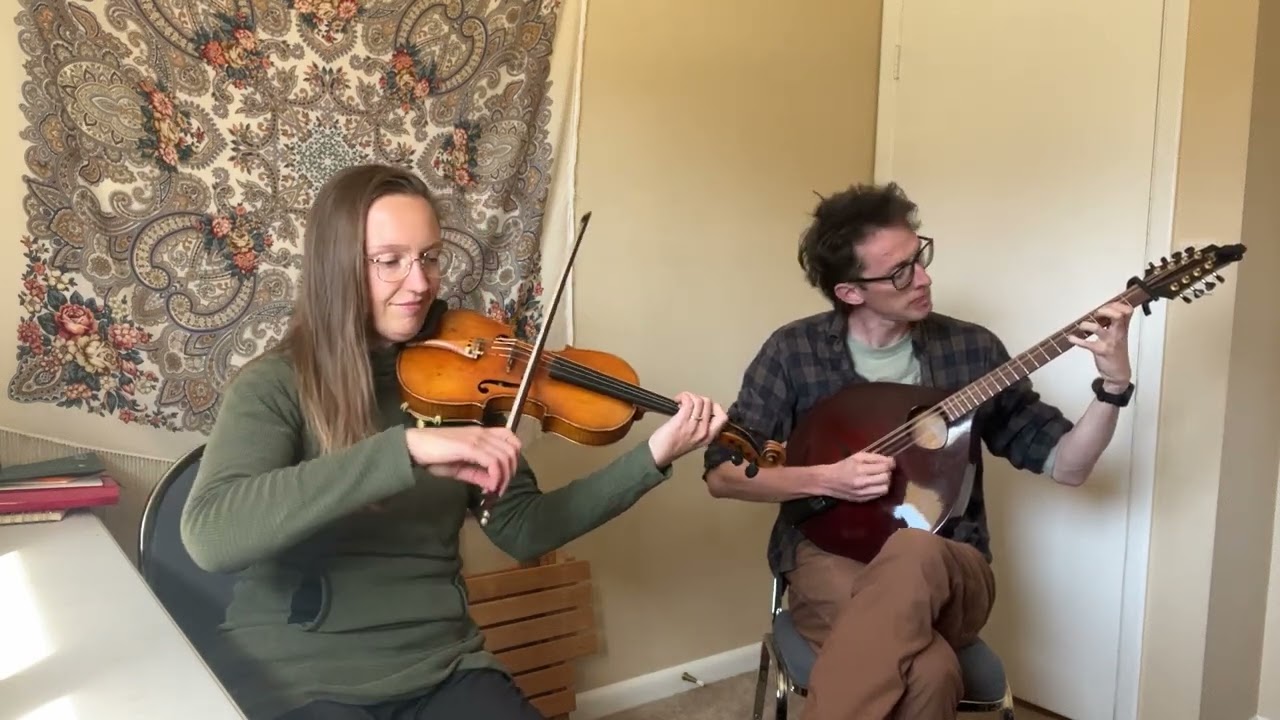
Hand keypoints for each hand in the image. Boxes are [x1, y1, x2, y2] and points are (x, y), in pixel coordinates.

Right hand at [405, 426, 521, 494]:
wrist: (414, 447)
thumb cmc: (434, 455)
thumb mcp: (460, 467)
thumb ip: (478, 474)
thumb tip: (493, 484)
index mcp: (482, 434)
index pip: (511, 439)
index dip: (515, 458)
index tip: (506, 476)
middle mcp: (483, 433)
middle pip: (512, 449)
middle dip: (511, 472)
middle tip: (501, 488)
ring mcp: (477, 439)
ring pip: (505, 456)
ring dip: (504, 477)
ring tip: (495, 491)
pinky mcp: (469, 447)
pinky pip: (492, 462)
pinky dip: (495, 476)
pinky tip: (489, 487)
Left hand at [647, 392, 728, 467]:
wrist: (659, 454)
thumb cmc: (673, 447)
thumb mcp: (696, 440)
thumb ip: (702, 428)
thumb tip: (702, 410)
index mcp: (709, 437)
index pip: (723, 417)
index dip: (715, 407)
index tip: (705, 406)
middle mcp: (703, 431)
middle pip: (709, 404)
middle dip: (698, 398)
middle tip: (689, 402)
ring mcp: (693, 426)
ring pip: (699, 400)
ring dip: (689, 396)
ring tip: (682, 400)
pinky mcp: (681, 421)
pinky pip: (688, 401)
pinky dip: (683, 396)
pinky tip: (677, 400)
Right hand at [817, 451, 895, 501]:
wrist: (827, 481)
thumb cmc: (842, 466)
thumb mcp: (856, 457)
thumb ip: (874, 457)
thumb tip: (891, 461)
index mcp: (860, 469)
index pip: (884, 467)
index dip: (890, 463)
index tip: (890, 462)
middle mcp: (862, 482)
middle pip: (886, 478)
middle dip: (887, 472)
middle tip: (883, 469)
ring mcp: (863, 493)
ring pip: (885, 488)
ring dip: (885, 482)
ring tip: (879, 478)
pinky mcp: (862, 500)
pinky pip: (879, 495)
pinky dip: (879, 488)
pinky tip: (874, 484)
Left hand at [1068, 300, 1134, 389]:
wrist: (1118, 373)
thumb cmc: (1117, 352)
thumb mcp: (1120, 337)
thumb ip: (1115, 324)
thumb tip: (1103, 311)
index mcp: (1124, 328)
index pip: (1127, 311)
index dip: (1117, 305)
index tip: (1108, 305)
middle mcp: (1118, 333)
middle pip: (1117, 316)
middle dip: (1105, 310)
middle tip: (1096, 314)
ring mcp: (1109, 342)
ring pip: (1097, 328)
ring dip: (1086, 325)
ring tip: (1082, 326)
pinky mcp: (1100, 351)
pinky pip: (1085, 344)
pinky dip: (1076, 340)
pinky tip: (1070, 338)